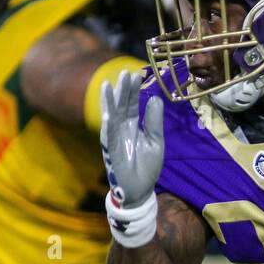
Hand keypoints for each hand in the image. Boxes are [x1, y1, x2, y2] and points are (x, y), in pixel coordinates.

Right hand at [100, 70, 162, 246]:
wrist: (141, 190)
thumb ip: (154, 121)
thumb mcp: (155, 141)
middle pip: (121, 106)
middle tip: (125, 73)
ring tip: (108, 85)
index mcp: (133, 126)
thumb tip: (155, 98)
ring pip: (110, 117)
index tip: (137, 74)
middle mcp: (121, 129)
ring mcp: (114, 140)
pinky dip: (107, 126)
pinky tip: (108, 114)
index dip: (133, 90)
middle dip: (122, 90)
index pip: (132, 104)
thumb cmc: (147, 167)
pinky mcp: (111, 152)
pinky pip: (108, 137)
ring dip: (109, 102)